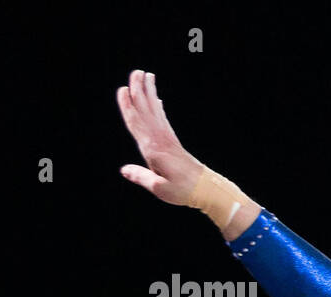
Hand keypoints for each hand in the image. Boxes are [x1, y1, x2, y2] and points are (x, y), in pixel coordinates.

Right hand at [116, 69, 202, 204]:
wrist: (207, 189)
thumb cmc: (184, 190)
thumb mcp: (161, 189)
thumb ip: (142, 177)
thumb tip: (124, 170)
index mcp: (154, 149)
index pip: (137, 123)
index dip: (128, 106)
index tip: (124, 89)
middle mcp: (160, 139)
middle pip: (146, 110)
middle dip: (140, 90)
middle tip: (137, 71)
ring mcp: (167, 139)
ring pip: (154, 110)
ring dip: (149, 93)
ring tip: (146, 76)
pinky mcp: (173, 141)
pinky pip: (162, 119)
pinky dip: (157, 107)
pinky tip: (157, 99)